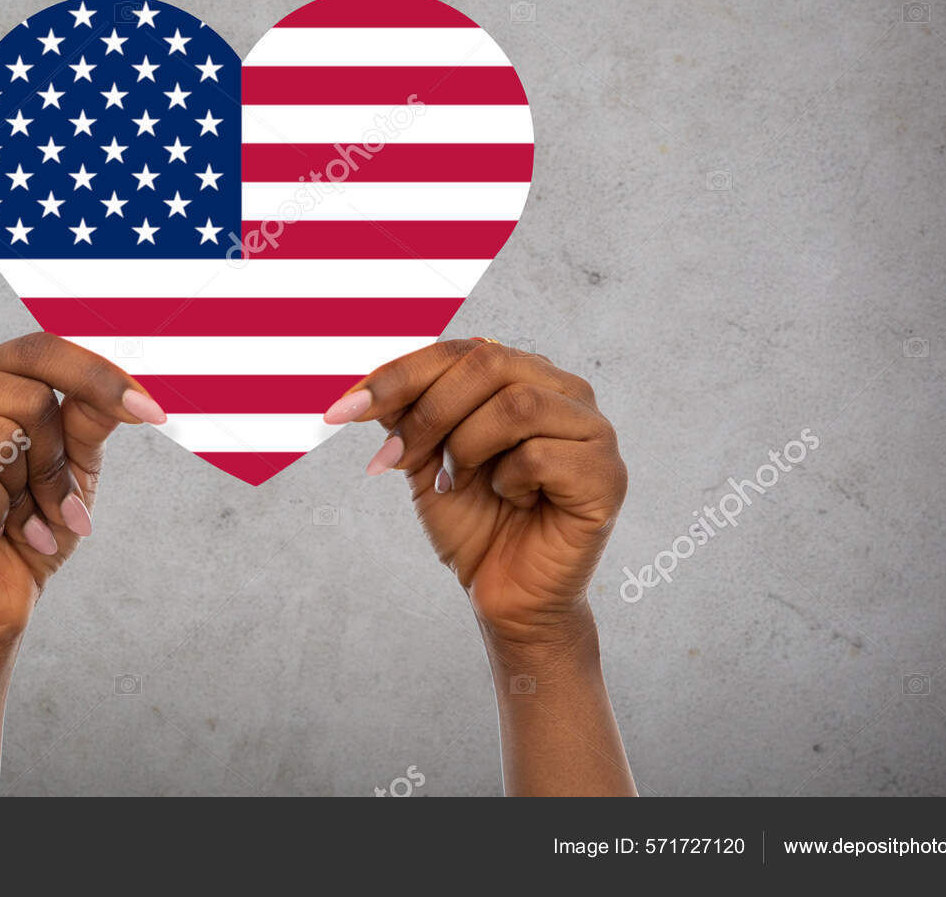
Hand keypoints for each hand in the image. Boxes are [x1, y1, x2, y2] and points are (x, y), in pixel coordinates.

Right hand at [0, 333, 165, 650]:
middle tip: (44, 505)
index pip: (41, 349)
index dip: (99, 376)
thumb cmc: (31, 527)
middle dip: (53, 463)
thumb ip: (89, 416)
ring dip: (23, 495)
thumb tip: (124, 379)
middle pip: (29, 398)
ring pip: (0, 437)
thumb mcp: (73, 465)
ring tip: (11, 520)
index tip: (155, 413)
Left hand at [325, 339, 626, 653]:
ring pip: (516, 404)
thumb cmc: (473, 522)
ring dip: (467, 446)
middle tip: (396, 458)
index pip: (458, 350)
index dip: (396, 375)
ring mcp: (593, 431)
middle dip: (428, 412)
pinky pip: (541, 454)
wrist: (506, 596)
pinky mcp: (606, 475)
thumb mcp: (424, 458)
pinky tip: (514, 501)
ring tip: (457, 482)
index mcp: (523, 375)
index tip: (339, 411)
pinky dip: (509, 480)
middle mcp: (564, 392)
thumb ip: (405, 412)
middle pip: (488, 362)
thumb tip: (365, 380)